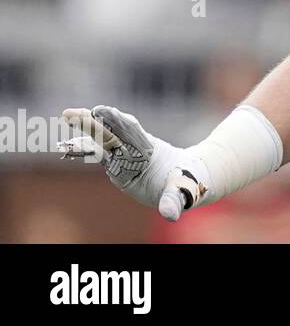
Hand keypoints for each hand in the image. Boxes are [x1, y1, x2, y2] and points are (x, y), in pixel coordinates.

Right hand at [60, 105, 208, 221]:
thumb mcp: (179, 192)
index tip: (101, 110)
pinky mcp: (117, 163)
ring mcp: (126, 153)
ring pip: (103, 139)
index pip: (131, 132)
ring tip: (67, 117)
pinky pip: (99, 153)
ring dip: (86, 129)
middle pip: (112, 132)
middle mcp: (135, 148)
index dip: (117, 121)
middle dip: (92, 122)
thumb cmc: (184, 181)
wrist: (185, 175)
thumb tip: (170, 215)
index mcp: (149, 150)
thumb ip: (173, 201)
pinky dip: (85, 147)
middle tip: (69, 113)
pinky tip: (69, 145)